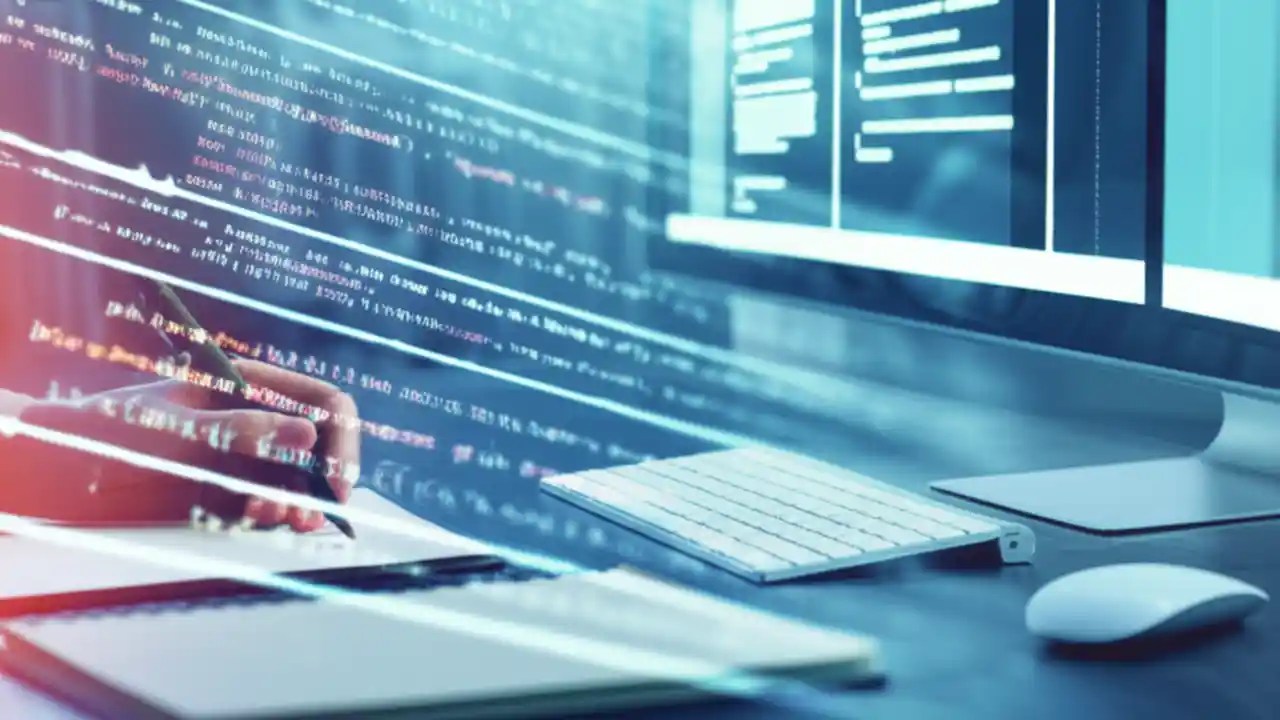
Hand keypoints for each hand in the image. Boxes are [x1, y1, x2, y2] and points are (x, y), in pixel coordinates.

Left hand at [5, 359, 359, 531]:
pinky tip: (253, 519)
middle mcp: (260, 417)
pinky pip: (271, 503)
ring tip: (274, 518)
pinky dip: (271, 514)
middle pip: (322, 447)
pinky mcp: (233, 489)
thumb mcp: (180, 427)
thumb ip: (245, 429)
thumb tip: (310, 434)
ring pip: (300, 480)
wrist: (66, 468)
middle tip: (312, 515)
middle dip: (322, 481)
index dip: (342, 439)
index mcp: (255, 385)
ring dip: (297, 502)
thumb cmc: (115, 430)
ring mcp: (248, 455)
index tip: (337, 482)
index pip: (326, 403)